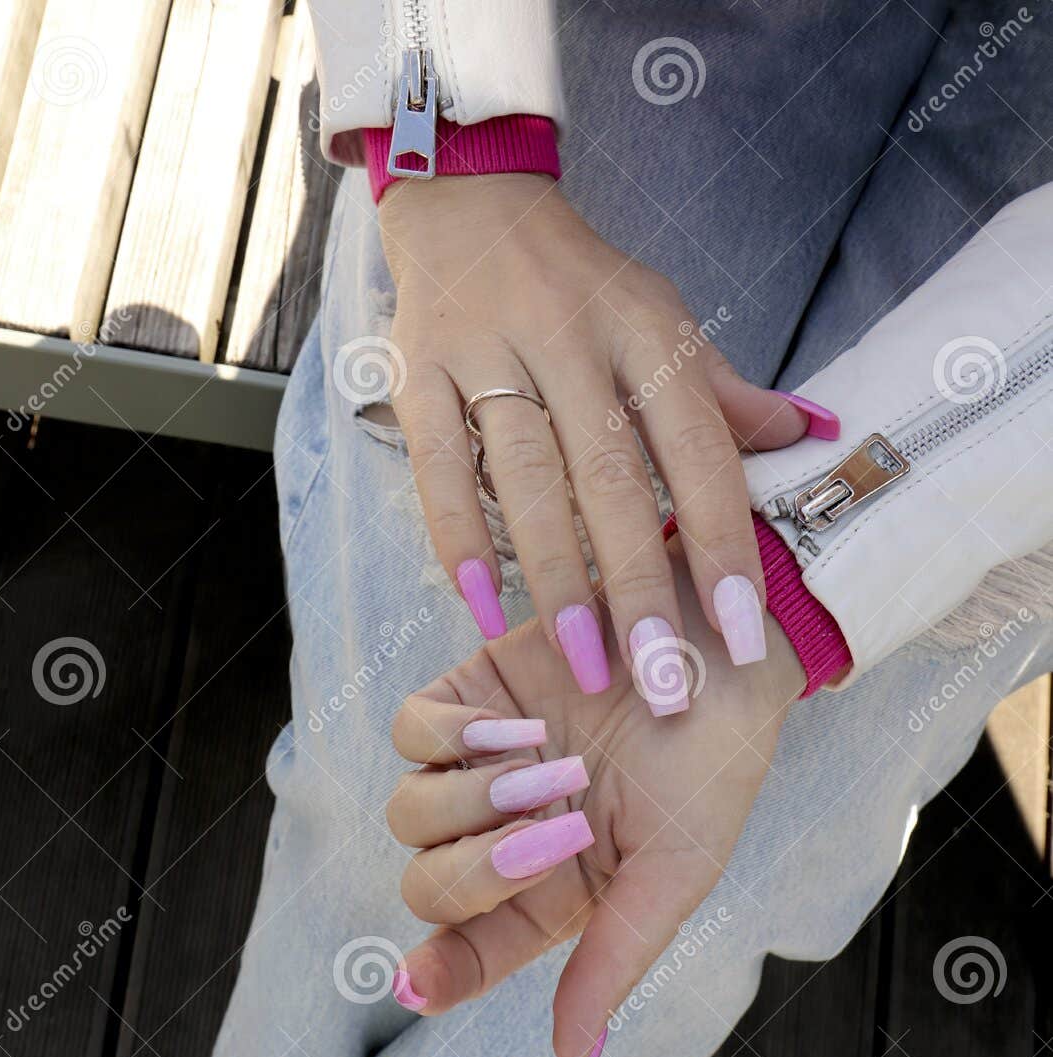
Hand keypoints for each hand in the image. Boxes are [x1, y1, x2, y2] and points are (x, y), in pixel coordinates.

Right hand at [378, 175, 832, 695]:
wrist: (470, 200)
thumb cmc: (582, 285)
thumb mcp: (661, 320)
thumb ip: (725, 392)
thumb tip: (814, 434)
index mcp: (645, 328)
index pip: (697, 446)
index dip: (722, 542)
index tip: (741, 633)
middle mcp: (569, 337)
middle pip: (612, 478)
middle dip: (641, 588)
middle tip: (663, 682)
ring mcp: (486, 351)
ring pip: (525, 480)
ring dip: (558, 580)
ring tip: (586, 666)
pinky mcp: (416, 370)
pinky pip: (435, 466)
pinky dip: (457, 538)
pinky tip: (481, 607)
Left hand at [386, 544, 804, 1056]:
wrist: (723, 656)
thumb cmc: (711, 772)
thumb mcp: (672, 876)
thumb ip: (611, 963)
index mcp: (547, 897)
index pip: (466, 954)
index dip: (434, 974)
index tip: (418, 983)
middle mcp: (502, 839)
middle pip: (427, 886)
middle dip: (475, 872)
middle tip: (559, 833)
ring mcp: (479, 769)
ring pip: (409, 812)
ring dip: (474, 801)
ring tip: (558, 767)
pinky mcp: (468, 697)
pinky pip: (413, 731)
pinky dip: (454, 736)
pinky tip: (524, 726)